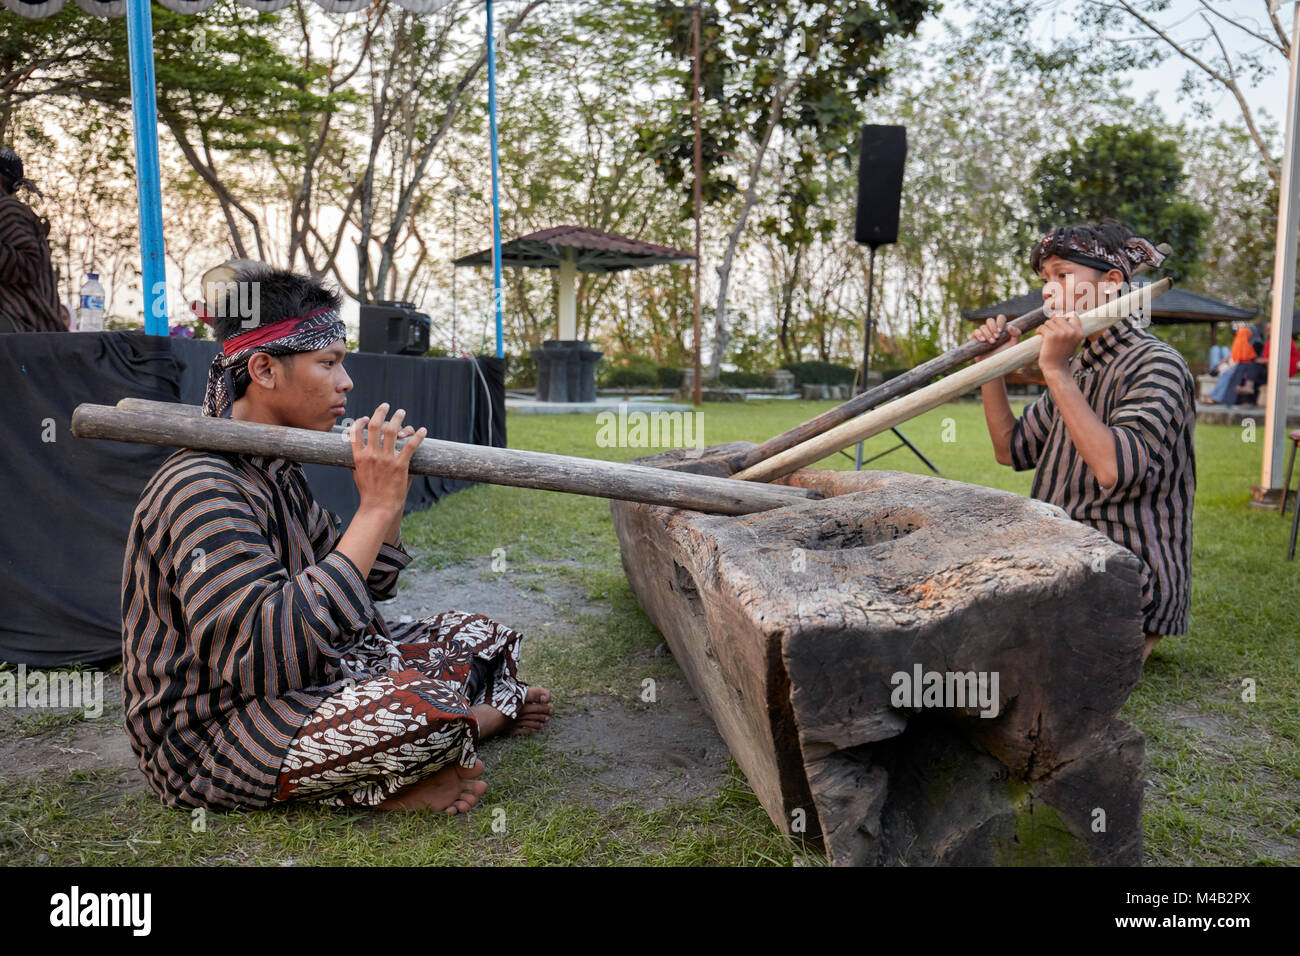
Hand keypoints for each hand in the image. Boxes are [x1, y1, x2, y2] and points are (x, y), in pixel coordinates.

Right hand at [349, 403, 425, 520]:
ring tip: (401, 412)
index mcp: (360, 457)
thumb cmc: (368, 493)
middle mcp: (372, 455)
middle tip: (386, 406)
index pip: (355, 432)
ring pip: (392, 431)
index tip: (366, 417)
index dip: (361, 421)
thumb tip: (355, 452)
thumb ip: (357, 462)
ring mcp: (386, 460)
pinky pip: (411, 446)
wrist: (378, 507)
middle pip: (375, 426)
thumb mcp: (357, 475)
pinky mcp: (400, 466)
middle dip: (381, 412)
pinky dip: (418, 436)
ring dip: (398, 419)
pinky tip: (423, 430)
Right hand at [971, 314, 1020, 361]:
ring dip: (988, 333)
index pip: (1000, 318)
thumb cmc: (1005, 355)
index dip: (1000, 321)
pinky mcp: (975, 339)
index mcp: (1001, 329)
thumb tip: (1009, 326)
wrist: (994, 366)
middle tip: (997, 337)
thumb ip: (1016, 334)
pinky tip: (983, 340)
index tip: (1001, 331)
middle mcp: (991, 330)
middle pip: (990, 320)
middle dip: (993, 327)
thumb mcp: (1014, 345)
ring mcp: (983, 334)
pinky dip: (979, 334)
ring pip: (983, 326)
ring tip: (992, 343)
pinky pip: (975, 332)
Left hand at [1036, 311, 1083, 375]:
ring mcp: (1061, 333)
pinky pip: (1042, 327)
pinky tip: (1039, 335)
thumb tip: (1059, 313)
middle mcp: (1072, 331)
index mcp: (1079, 332)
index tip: (1057, 321)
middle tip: (1049, 330)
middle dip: (1052, 322)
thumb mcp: (1071, 342)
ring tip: (1044, 335)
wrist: (1056, 368)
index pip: (1073, 315)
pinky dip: (1038, 331)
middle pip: (1058, 317)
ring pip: (1049, 322)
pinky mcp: (1050, 336)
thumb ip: (1070, 329)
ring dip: (1045, 327)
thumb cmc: (1062, 355)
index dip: (1064, 315)